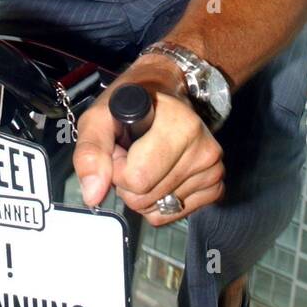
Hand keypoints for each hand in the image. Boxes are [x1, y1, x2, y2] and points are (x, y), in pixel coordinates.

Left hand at [72, 56, 224, 225]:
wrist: (165, 93)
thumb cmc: (132, 104)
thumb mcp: (100, 117)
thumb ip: (91, 152)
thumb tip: (93, 194)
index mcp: (181, 125)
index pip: (136, 178)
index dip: (117, 166)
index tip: (121, 146)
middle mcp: (204, 149)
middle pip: (144, 198)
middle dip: (128, 181)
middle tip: (132, 153)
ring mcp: (212, 170)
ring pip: (158, 209)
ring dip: (143, 191)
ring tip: (147, 159)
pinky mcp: (215, 187)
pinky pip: (172, 214)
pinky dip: (160, 201)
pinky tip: (161, 173)